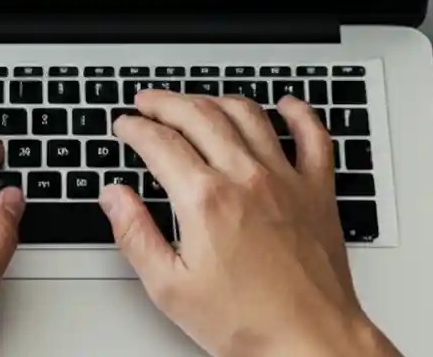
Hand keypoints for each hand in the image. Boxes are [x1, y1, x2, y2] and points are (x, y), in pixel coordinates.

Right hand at [99, 92, 398, 356]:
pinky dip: (299, 113)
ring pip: (247, 114)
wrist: (310, 342)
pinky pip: (313, 136)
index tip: (125, 126)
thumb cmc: (248, 323)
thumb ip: (136, 234)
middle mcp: (245, 178)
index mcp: (206, 200)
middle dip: (165, 102)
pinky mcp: (317, 190)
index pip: (160, 142)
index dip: (135, 128)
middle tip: (148, 102)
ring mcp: (285, 179)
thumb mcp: (170, 288)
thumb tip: (115, 196)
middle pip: (199, 115)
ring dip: (215, 99)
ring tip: (196, 103)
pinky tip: (286, 105)